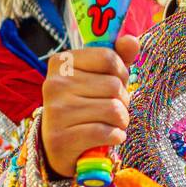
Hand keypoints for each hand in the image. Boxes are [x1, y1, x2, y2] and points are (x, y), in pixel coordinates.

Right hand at [40, 35, 139, 177]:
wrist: (60, 146)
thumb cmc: (85, 105)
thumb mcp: (99, 77)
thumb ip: (117, 57)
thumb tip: (131, 40)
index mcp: (61, 62)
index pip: (108, 57)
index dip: (120, 73)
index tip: (113, 84)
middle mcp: (54, 84)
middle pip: (114, 85)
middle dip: (122, 101)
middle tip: (110, 110)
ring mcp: (56, 111)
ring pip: (114, 110)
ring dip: (121, 121)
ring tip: (109, 124)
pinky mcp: (62, 138)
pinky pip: (107, 132)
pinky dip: (115, 137)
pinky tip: (107, 137)